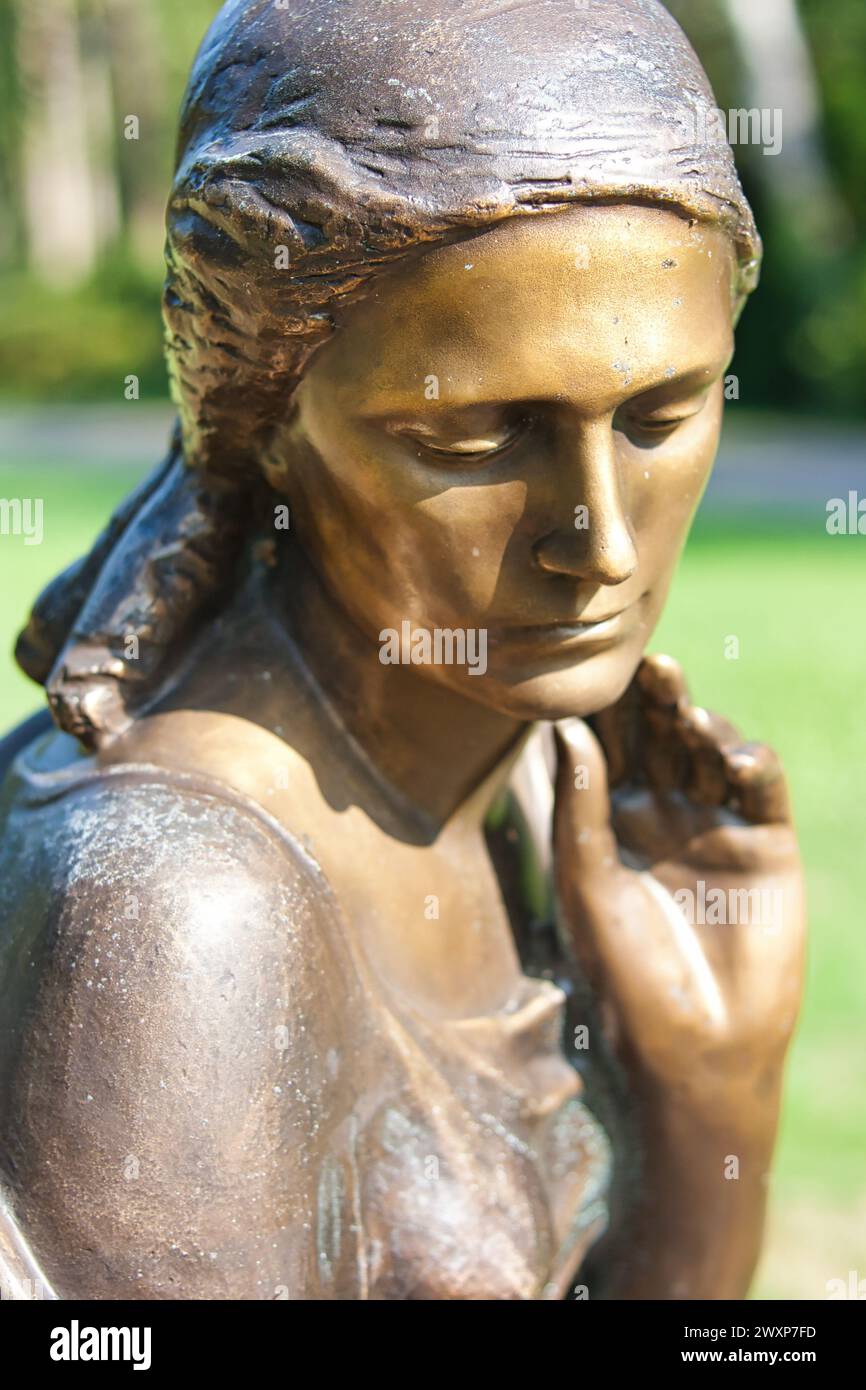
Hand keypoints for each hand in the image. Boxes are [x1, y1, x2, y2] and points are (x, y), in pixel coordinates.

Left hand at [553, 655, 805, 1113]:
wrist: (697, 1047)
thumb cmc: (624, 974)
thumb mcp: (589, 884)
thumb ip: (580, 807)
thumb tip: (566, 727)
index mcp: (609, 821)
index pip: (607, 749)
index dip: (602, 712)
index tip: (589, 672)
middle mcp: (662, 814)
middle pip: (660, 737)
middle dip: (656, 701)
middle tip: (651, 665)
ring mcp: (715, 824)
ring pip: (711, 749)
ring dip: (702, 722)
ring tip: (687, 713)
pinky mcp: (766, 843)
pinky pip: (760, 787)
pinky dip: (751, 761)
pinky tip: (733, 755)